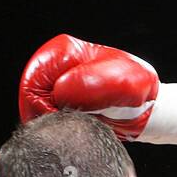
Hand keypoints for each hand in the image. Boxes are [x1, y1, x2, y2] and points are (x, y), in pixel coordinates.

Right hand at [19, 34, 159, 139]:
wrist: (146, 109)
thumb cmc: (137, 91)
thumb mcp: (120, 84)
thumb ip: (88, 84)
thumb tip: (59, 93)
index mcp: (64, 51)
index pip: (34, 78)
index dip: (43, 102)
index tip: (64, 113)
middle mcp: (57, 64)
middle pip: (30, 95)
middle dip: (47, 112)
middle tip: (74, 120)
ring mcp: (57, 83)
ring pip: (36, 109)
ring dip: (54, 120)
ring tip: (80, 121)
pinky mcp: (60, 101)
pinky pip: (46, 118)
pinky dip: (57, 126)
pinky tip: (77, 125)